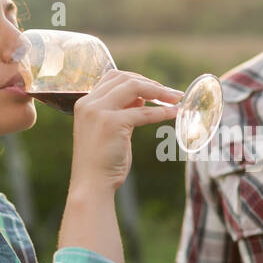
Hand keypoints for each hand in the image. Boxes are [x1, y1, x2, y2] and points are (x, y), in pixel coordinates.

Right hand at [70, 70, 182, 192]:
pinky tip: (174, 113)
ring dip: (159, 91)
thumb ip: (122, 112)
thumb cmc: (102, 162)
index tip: (155, 88)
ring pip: (134, 88)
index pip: (113, 77)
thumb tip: (141, 98)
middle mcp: (89, 103)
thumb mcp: (110, 130)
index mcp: (86, 103)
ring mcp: (99, 112)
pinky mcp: (112, 123)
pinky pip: (144, 112)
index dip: (137, 79)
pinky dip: (162, 112)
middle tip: (171, 93)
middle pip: (124, 78)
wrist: (91, 184)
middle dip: (151, 83)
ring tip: (176, 98)